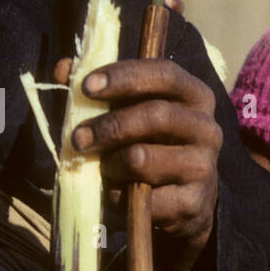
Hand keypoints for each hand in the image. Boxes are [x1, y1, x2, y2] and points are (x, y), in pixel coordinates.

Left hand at [53, 56, 221, 270]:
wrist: (183, 201)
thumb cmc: (149, 144)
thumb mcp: (128, 112)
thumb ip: (98, 88)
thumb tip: (63, 69)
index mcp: (194, 95)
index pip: (165, 74)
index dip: (124, 76)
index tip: (87, 86)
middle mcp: (206, 127)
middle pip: (156, 115)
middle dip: (109, 125)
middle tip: (78, 138)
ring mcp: (203, 166)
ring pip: (143, 157)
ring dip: (110, 162)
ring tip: (100, 167)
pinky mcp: (193, 201)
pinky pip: (143, 197)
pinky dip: (118, 194)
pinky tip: (114, 192)